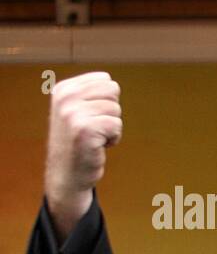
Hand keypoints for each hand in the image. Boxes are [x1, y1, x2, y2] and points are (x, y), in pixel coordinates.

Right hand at [45, 71, 121, 238]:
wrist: (67, 174)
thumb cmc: (78, 142)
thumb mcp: (76, 111)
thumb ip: (90, 94)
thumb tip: (110, 82)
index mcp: (63, 89)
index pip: (105, 80)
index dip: (106, 101)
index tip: (91, 116)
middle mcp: (65, 98)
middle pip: (113, 91)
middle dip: (111, 112)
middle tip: (95, 128)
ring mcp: (73, 113)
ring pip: (116, 110)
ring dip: (112, 127)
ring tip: (94, 138)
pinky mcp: (85, 129)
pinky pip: (117, 125)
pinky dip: (114, 138)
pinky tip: (98, 146)